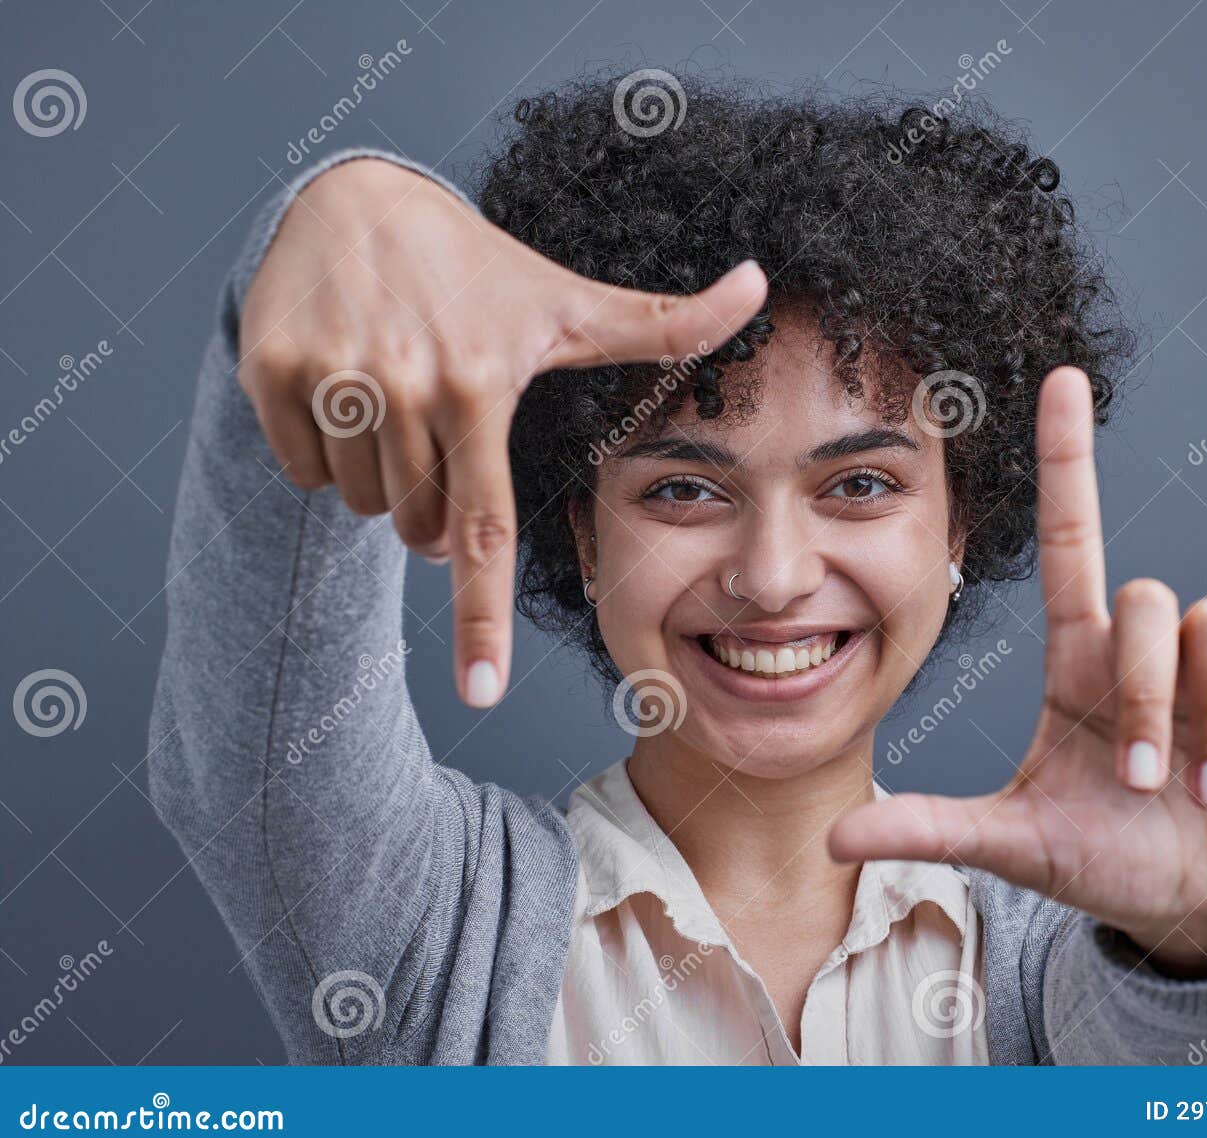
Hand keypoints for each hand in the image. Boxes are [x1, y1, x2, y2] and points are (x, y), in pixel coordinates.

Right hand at [237, 158, 765, 707]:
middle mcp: (404, 385)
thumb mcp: (568, 303)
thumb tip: (760, 284)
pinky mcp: (270, 371)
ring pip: (360, 506)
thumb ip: (666, 323)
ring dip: (380, 479)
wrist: (352, 201)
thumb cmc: (479, 271)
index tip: (481, 692)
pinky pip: (302, 472)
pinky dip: (322, 452)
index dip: (480, 618)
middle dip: (434, 509)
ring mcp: (331, 378)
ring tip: (394, 398)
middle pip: (418, 529)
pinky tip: (341, 388)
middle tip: (442, 428)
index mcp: (480, 385)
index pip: (484, 528)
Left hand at [829, 367, 1206, 975]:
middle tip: (1138, 782)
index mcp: (1076, 661)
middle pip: (1145, 601)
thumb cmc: (1096, 857)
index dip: (1068, 460)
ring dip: (1205, 718)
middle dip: (1144, 698)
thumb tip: (831, 836)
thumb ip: (930, 827)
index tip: (1061, 377)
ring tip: (1199, 786)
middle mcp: (1142, 649)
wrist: (1187, 903)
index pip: (1073, 538)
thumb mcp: (1012, 843)